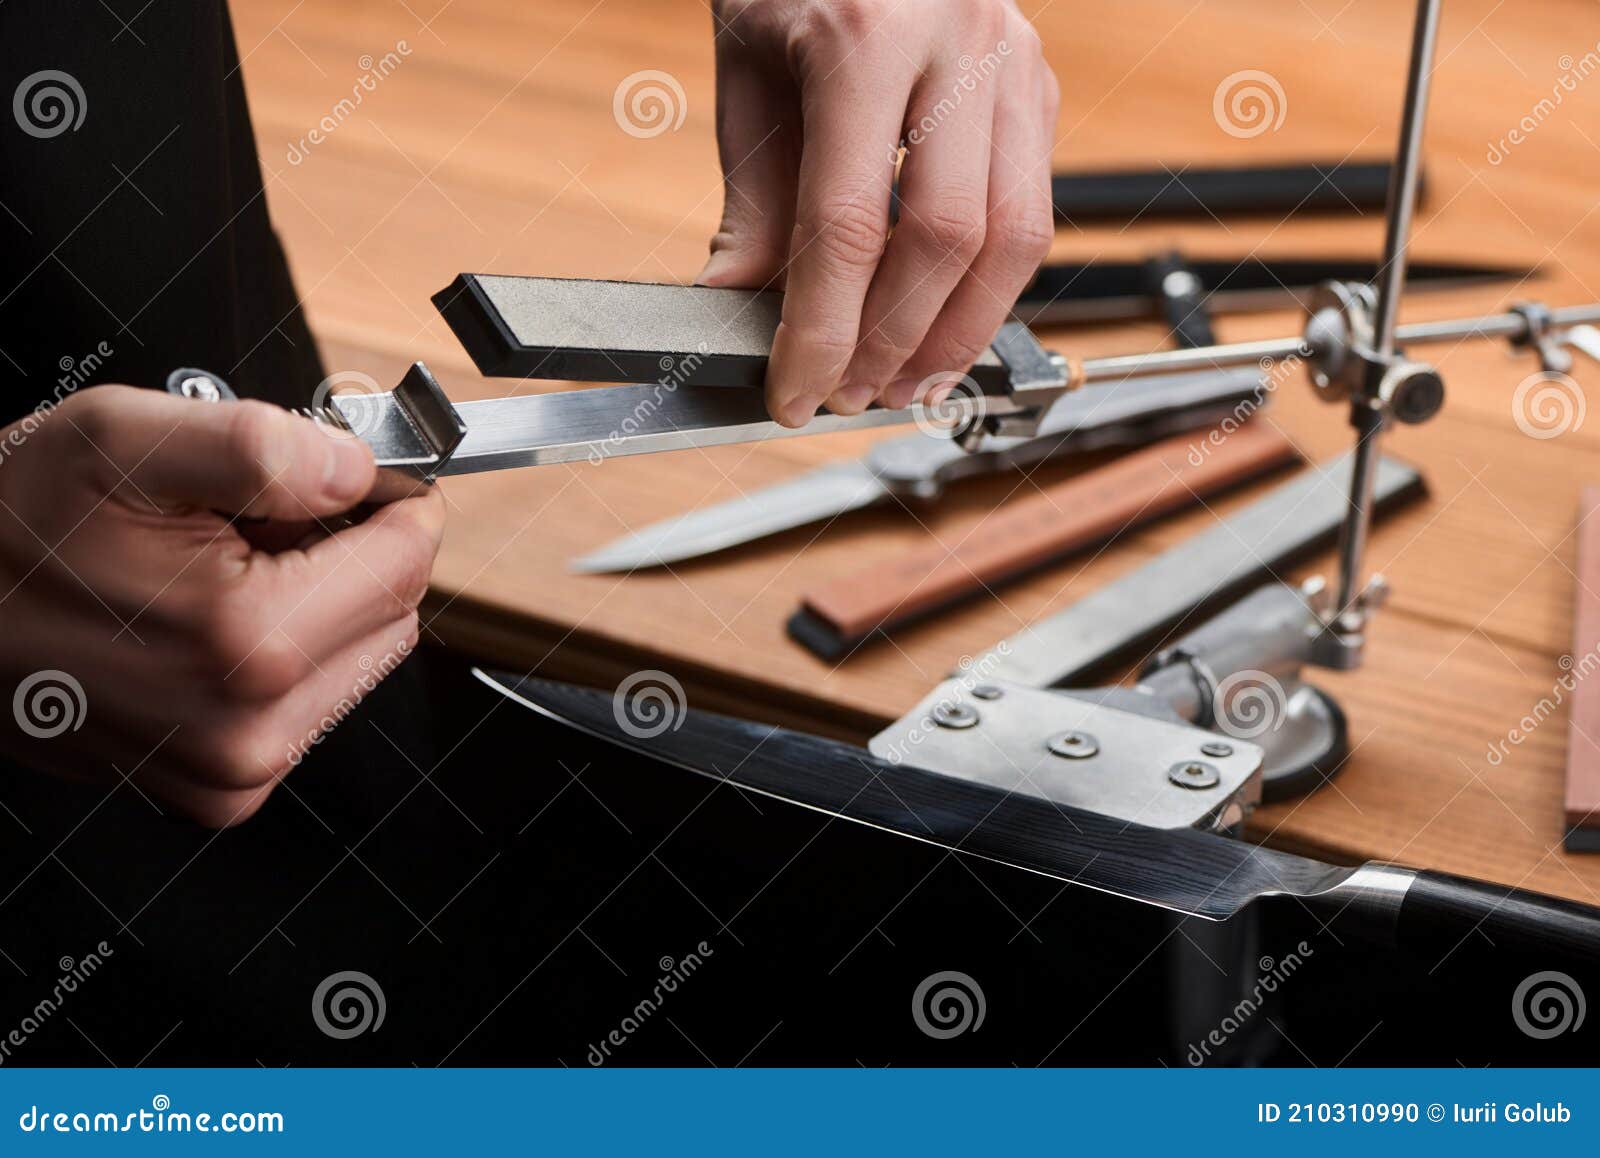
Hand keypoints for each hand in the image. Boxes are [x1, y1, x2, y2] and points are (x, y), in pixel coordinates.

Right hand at [0, 386, 444, 826]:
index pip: (408, 559)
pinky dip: (280, 652)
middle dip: (346, 552)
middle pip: (390, 612)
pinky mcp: (219, 789)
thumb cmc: (3, 529)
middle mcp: (253, 727)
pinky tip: (201, 620)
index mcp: (247, 641)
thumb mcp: (120, 440)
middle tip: (256, 519)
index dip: (390, 499)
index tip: (357, 474)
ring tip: (212, 569)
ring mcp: (236, 770)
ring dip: (313, 602)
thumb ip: (260, 445)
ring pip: (355, 657)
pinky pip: (307, 702)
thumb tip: (357, 468)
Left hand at [700, 0, 1058, 426]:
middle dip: (894, 344)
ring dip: (959, 333)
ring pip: (1016, 238)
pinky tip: (945, 322)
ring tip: (905, 384)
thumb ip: (755, 198)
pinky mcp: (1038, 86)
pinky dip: (990, 286)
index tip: (795, 393)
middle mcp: (959, 45)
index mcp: (865, 36)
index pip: (849, 226)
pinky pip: (1032, 210)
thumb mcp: (750, 69)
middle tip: (849, 395)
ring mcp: (1014, 62)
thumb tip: (738, 309)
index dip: (821, 331)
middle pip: (946, 240)